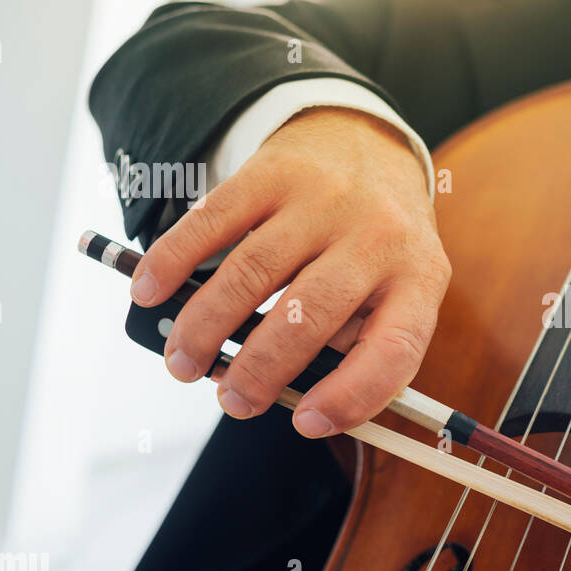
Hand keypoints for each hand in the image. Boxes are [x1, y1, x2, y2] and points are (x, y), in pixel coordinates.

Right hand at [129, 106, 450, 438]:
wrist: (369, 147)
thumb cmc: (376, 246)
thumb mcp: (396, 291)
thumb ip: (355, 343)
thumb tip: (283, 392)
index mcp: (419, 278)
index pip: (393, 349)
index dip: (350, 395)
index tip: (307, 423)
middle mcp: (379, 235)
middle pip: (308, 313)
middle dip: (259, 370)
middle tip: (231, 401)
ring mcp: (326, 200)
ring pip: (253, 272)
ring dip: (206, 327)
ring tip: (183, 363)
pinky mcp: (276, 172)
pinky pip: (215, 221)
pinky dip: (174, 261)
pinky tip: (151, 292)